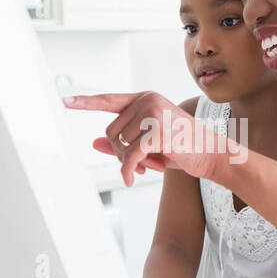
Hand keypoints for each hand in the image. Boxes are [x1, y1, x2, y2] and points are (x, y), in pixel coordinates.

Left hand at [62, 91, 242, 185]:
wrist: (212, 154)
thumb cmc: (181, 148)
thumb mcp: (148, 144)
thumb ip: (122, 141)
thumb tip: (94, 143)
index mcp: (145, 98)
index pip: (109, 100)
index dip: (85, 102)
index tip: (64, 100)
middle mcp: (147, 100)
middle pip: (111, 131)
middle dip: (121, 152)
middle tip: (141, 164)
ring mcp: (153, 112)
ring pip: (119, 145)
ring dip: (130, 161)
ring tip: (151, 164)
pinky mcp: (157, 130)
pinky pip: (130, 156)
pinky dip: (129, 171)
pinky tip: (133, 179)